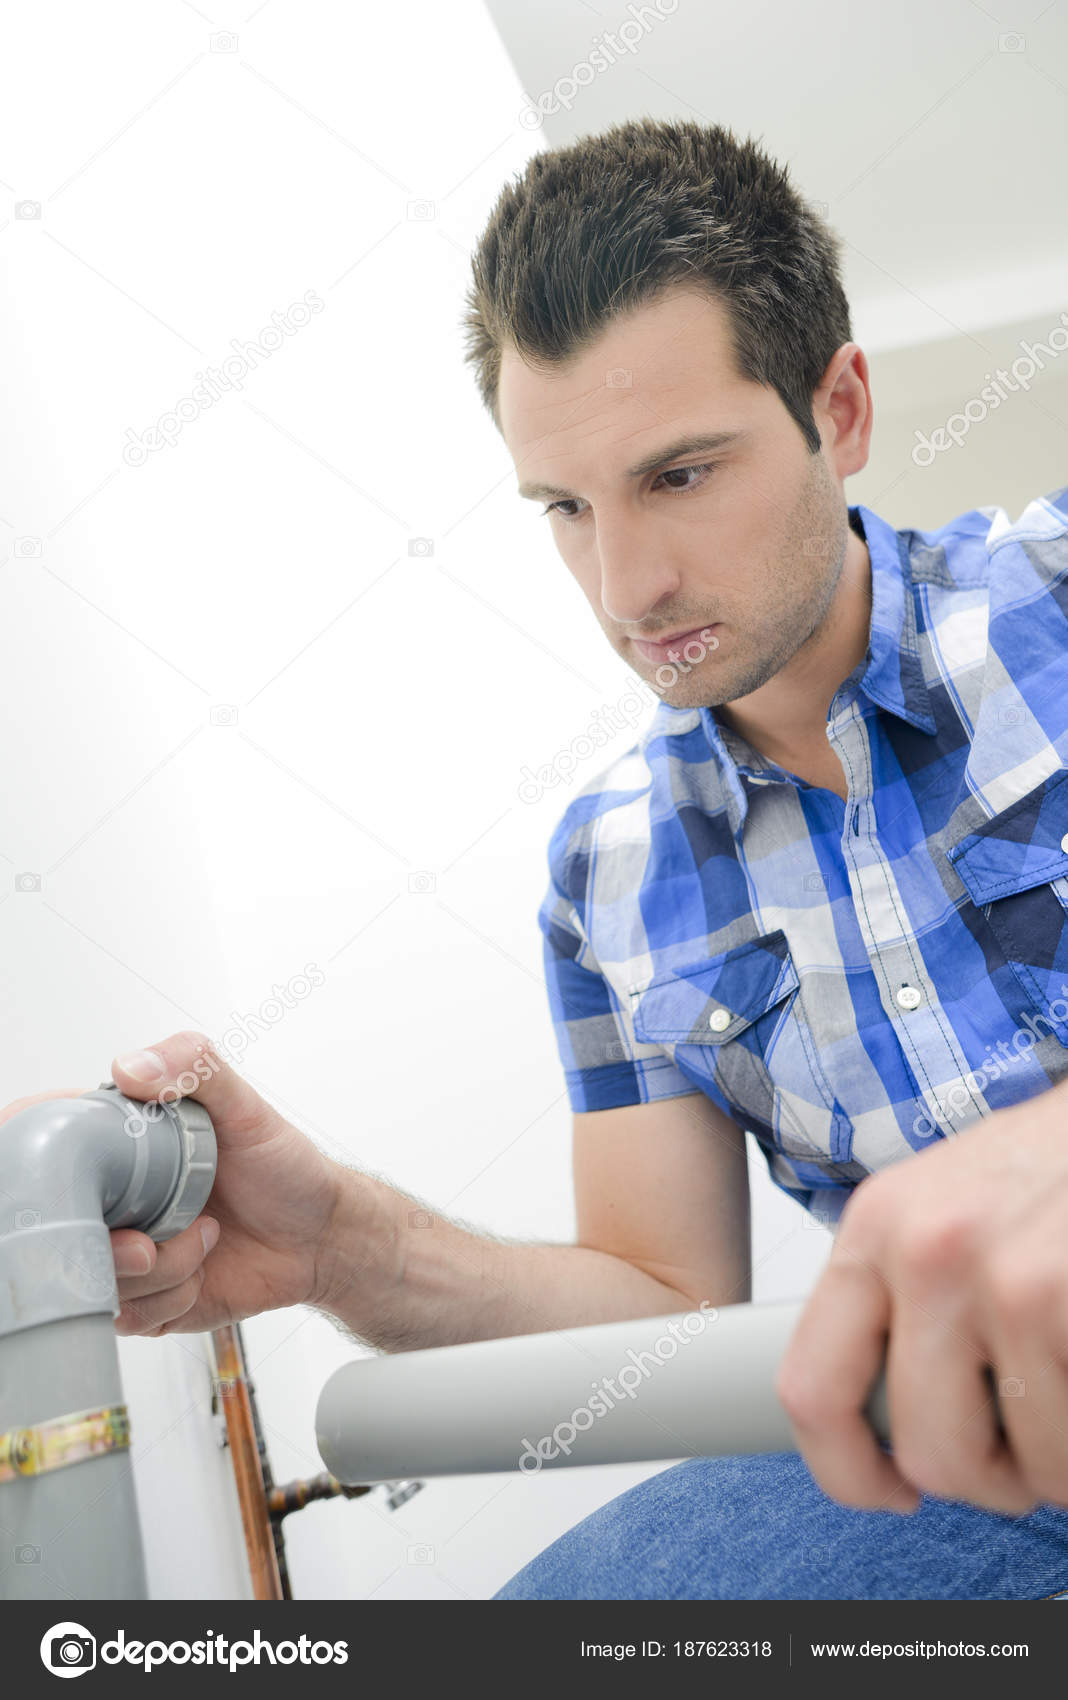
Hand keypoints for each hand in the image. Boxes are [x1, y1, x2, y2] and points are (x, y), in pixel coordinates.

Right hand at [0, 1032, 347, 1336]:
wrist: (320, 1236)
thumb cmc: (283, 1168)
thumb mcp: (247, 1106)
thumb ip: (196, 1067)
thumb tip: (131, 1066)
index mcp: (118, 1145)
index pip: (41, 1144)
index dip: (36, 1166)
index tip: (68, 1181)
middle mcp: (111, 1200)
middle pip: (60, 1229)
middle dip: (103, 1243)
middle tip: (149, 1239)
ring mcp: (122, 1253)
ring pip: (94, 1280)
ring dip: (155, 1271)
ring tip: (203, 1241)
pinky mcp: (142, 1302)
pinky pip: (128, 1317)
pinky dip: (170, 1300)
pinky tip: (202, 1273)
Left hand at [774, 1087, 1067, 1514]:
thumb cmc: (1058, 1160)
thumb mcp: (952, 1201)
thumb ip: (907, 1292)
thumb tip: (890, 1418)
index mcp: (876, 1225)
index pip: (811, 1388)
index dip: (848, 1471)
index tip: (890, 1489)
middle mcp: (927, 1250)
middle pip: (930, 1453)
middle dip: (991, 1475)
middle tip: (1027, 1443)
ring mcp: (1007, 1280)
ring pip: (1029, 1467)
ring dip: (1060, 1456)